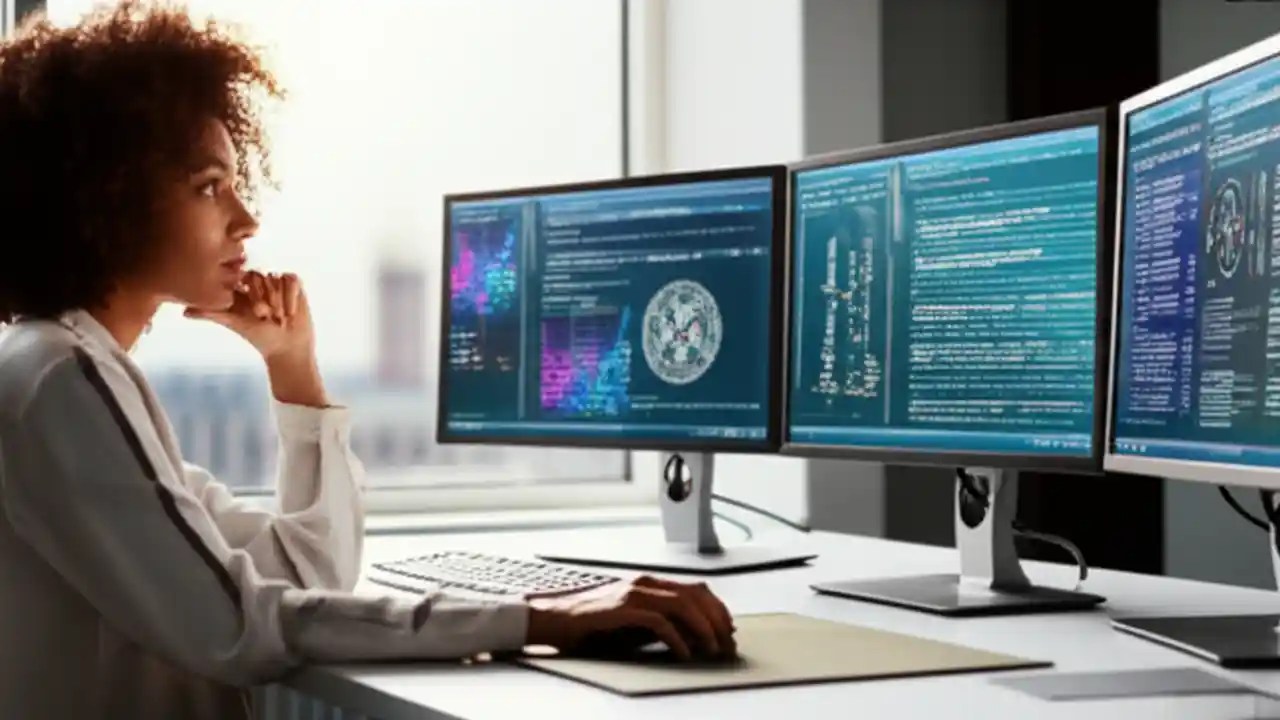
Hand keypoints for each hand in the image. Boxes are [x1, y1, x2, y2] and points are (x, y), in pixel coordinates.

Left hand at [184, 270, 313, 361]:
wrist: (288, 348)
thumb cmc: (259, 337)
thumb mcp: (235, 323)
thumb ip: (212, 313)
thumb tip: (184, 312)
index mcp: (240, 290)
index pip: (238, 276)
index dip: (246, 291)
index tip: (252, 311)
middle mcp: (257, 284)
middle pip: (256, 276)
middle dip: (262, 298)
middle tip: (264, 316)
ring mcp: (275, 283)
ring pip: (274, 277)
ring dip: (277, 300)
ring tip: (279, 317)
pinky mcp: (293, 284)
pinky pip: (290, 279)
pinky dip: (290, 297)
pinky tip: (290, 313)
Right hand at [525, 575, 735, 660]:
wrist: (555, 619)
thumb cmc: (593, 624)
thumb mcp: (636, 624)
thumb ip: (663, 624)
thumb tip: (696, 638)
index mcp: (651, 583)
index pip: (698, 589)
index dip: (718, 610)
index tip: (729, 631)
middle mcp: (647, 583)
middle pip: (697, 594)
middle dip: (718, 620)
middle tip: (727, 644)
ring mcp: (634, 593)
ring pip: (684, 604)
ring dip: (703, 628)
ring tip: (712, 649)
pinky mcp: (623, 608)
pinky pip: (660, 622)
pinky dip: (677, 639)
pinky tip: (684, 654)